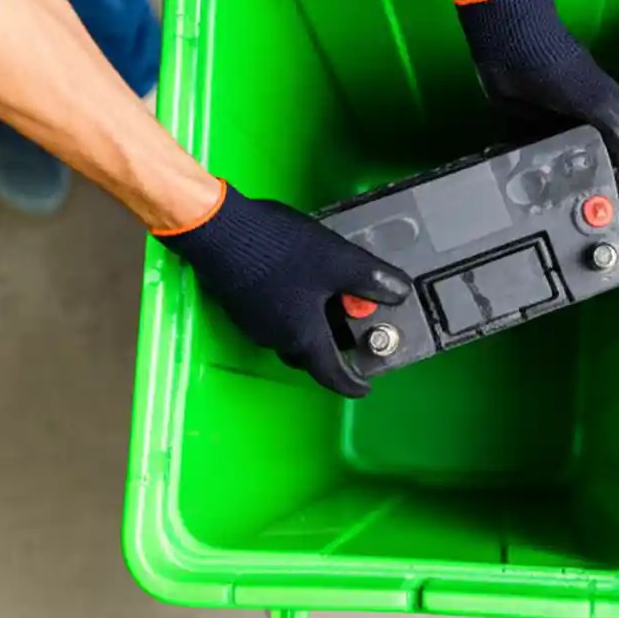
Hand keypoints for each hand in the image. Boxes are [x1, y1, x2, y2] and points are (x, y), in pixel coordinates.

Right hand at [155, 181, 410, 397]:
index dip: (351, 384)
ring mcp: (252, 320)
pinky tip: (299, 283)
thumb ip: (372, 280)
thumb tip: (400, 293)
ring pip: (289, 334)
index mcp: (303, 336)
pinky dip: (291, 310)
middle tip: (349, 336)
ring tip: (328, 303)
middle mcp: (275, 336)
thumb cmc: (279, 251)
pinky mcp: (238, 301)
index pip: (332, 374)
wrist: (218, 229)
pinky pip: (272, 316)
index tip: (364, 388)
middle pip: (309, 355)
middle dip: (331, 351)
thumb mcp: (339, 261)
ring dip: (310, 327)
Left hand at [456, 0, 618, 217]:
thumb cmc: (563, 74)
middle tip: (586, 225)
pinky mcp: (525, 131)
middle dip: (592, 195)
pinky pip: (531, 160)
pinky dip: (528, 175)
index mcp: (610, 119)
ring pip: (561, 169)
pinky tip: (525, 195)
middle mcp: (585, 127)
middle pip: (594, 169)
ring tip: (555, 219)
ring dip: (558, 190)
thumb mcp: (600, 103)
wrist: (512, 49)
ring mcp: (553, 130)